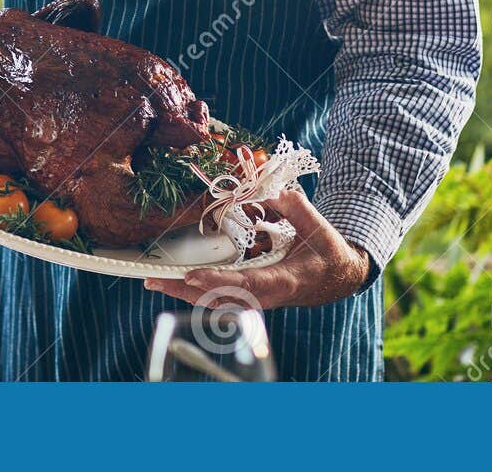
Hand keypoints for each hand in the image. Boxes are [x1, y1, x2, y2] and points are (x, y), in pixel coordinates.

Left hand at [144, 189, 372, 308]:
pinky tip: (176, 282)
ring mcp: (256, 299)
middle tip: (155, 280)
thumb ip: (295, 208)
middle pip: (222, 297)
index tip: (193, 277)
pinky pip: (220, 295)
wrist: (336, 278)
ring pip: (216, 299)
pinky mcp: (250, 295)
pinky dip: (197, 290)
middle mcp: (266, 295)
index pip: (247, 284)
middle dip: (188, 290)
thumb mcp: (317, 226)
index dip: (219, 282)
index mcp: (284, 280)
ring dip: (186, 292)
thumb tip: (271, 192)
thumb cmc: (327, 252)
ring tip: (156, 281)